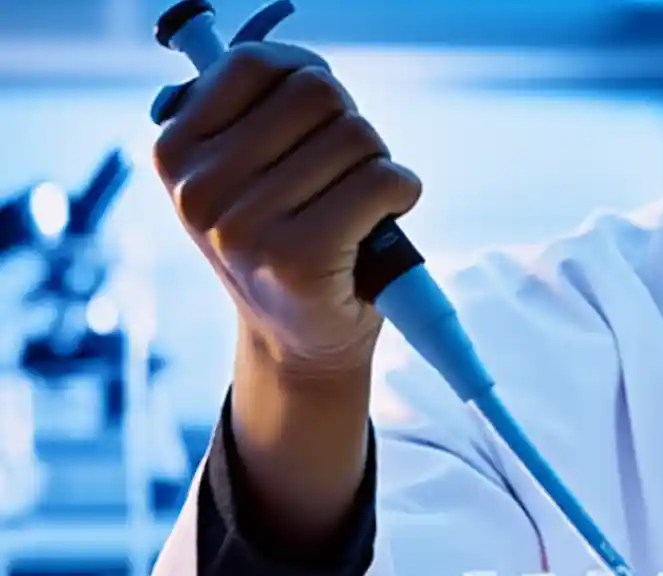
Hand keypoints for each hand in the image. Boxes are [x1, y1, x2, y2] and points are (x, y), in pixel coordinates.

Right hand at [153, 41, 421, 377]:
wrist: (300, 341)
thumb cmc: (284, 239)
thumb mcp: (244, 169)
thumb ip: (258, 107)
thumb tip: (296, 65)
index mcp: (176, 153)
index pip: (257, 63)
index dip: (306, 79)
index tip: (315, 119)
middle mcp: (200, 191)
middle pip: (318, 93)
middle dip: (348, 125)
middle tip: (342, 172)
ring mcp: (247, 228)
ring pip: (357, 136)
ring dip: (376, 163)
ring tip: (355, 205)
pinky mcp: (302, 258)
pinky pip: (383, 181)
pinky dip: (401, 191)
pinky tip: (381, 220)